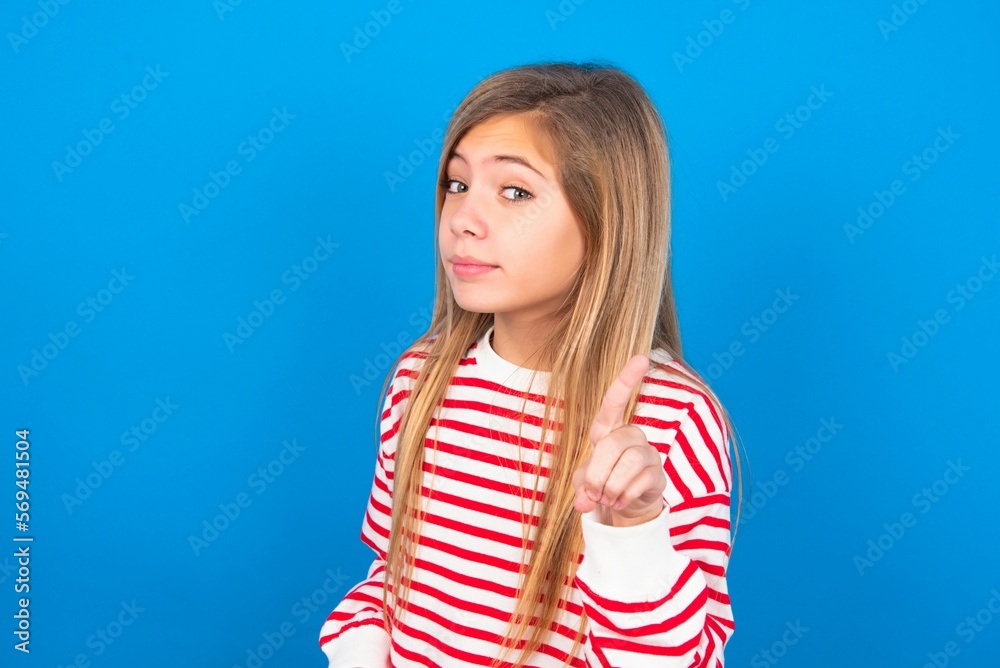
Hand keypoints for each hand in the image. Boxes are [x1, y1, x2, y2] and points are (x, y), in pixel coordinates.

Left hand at [572, 354, 666, 527]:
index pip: (615, 400)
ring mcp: (647, 453)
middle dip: (597, 474)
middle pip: (613, 444)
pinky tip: (621, 502)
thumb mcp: (583, 481)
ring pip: (629, 462)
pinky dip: (624, 497)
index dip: (627, 379)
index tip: (642, 357)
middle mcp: (630, 434)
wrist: (622, 505)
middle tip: (594, 493)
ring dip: (611, 487)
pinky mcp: (658, 473)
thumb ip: (581, 486)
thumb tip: (584, 502)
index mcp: (608, 428)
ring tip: (608, 498)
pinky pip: (640, 481)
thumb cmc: (600, 481)